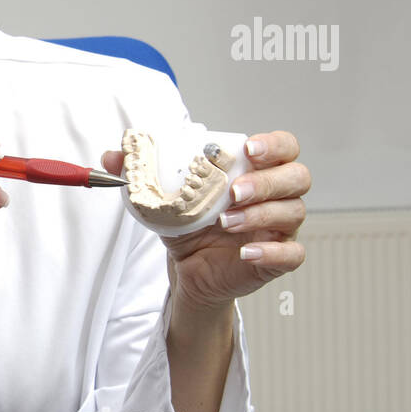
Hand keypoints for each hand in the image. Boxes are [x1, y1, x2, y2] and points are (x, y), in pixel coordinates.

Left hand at [103, 130, 309, 312]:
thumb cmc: (187, 224)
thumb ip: (140, 173)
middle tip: (233, 191)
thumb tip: (113, 155)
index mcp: (254, 170)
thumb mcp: (161, 197)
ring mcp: (279, 227)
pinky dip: (272, 251)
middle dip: (267, 181)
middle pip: (297, 177)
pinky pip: (292, 253)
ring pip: (293, 212)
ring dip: (262, 214)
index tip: (248, 148)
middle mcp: (275, 196)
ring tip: (226, 222)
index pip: (284, 147)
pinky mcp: (276, 258)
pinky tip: (247, 251)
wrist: (187, 268)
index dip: (274, 144)